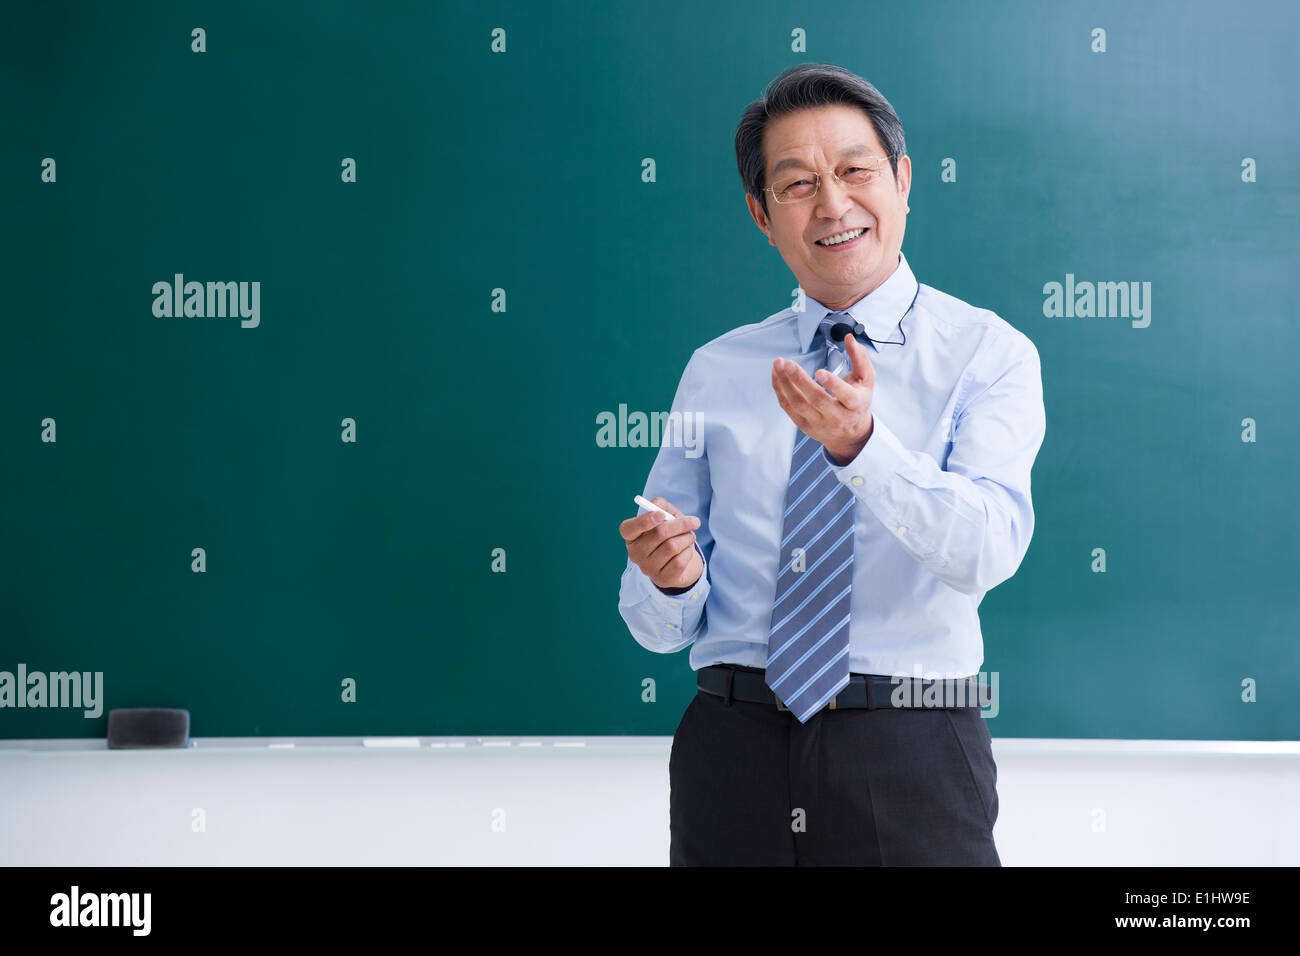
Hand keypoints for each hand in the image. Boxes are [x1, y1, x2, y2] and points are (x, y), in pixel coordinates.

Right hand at [619, 497, 702, 592]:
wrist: (682, 561)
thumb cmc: (671, 534)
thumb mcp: (667, 516)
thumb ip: (661, 506)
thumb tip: (658, 506)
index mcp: (631, 536)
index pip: (628, 529)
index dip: (644, 521)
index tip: (661, 514)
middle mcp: (635, 553)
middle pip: (658, 533)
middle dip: (680, 524)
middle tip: (695, 522)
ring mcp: (647, 568)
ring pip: (672, 546)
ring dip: (687, 538)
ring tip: (690, 537)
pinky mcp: (662, 579)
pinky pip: (680, 561)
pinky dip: (689, 552)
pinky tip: (687, 551)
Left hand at [772, 333, 874, 464]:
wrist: (848, 432)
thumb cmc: (856, 401)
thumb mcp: (866, 380)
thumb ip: (860, 358)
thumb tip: (850, 338)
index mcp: (855, 405)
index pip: (845, 396)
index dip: (833, 384)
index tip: (819, 372)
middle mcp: (837, 417)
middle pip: (817, 400)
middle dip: (800, 381)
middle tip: (789, 364)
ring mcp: (818, 423)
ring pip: (798, 404)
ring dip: (786, 384)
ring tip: (779, 365)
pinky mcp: (804, 424)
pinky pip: (788, 407)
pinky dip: (780, 390)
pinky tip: (777, 375)